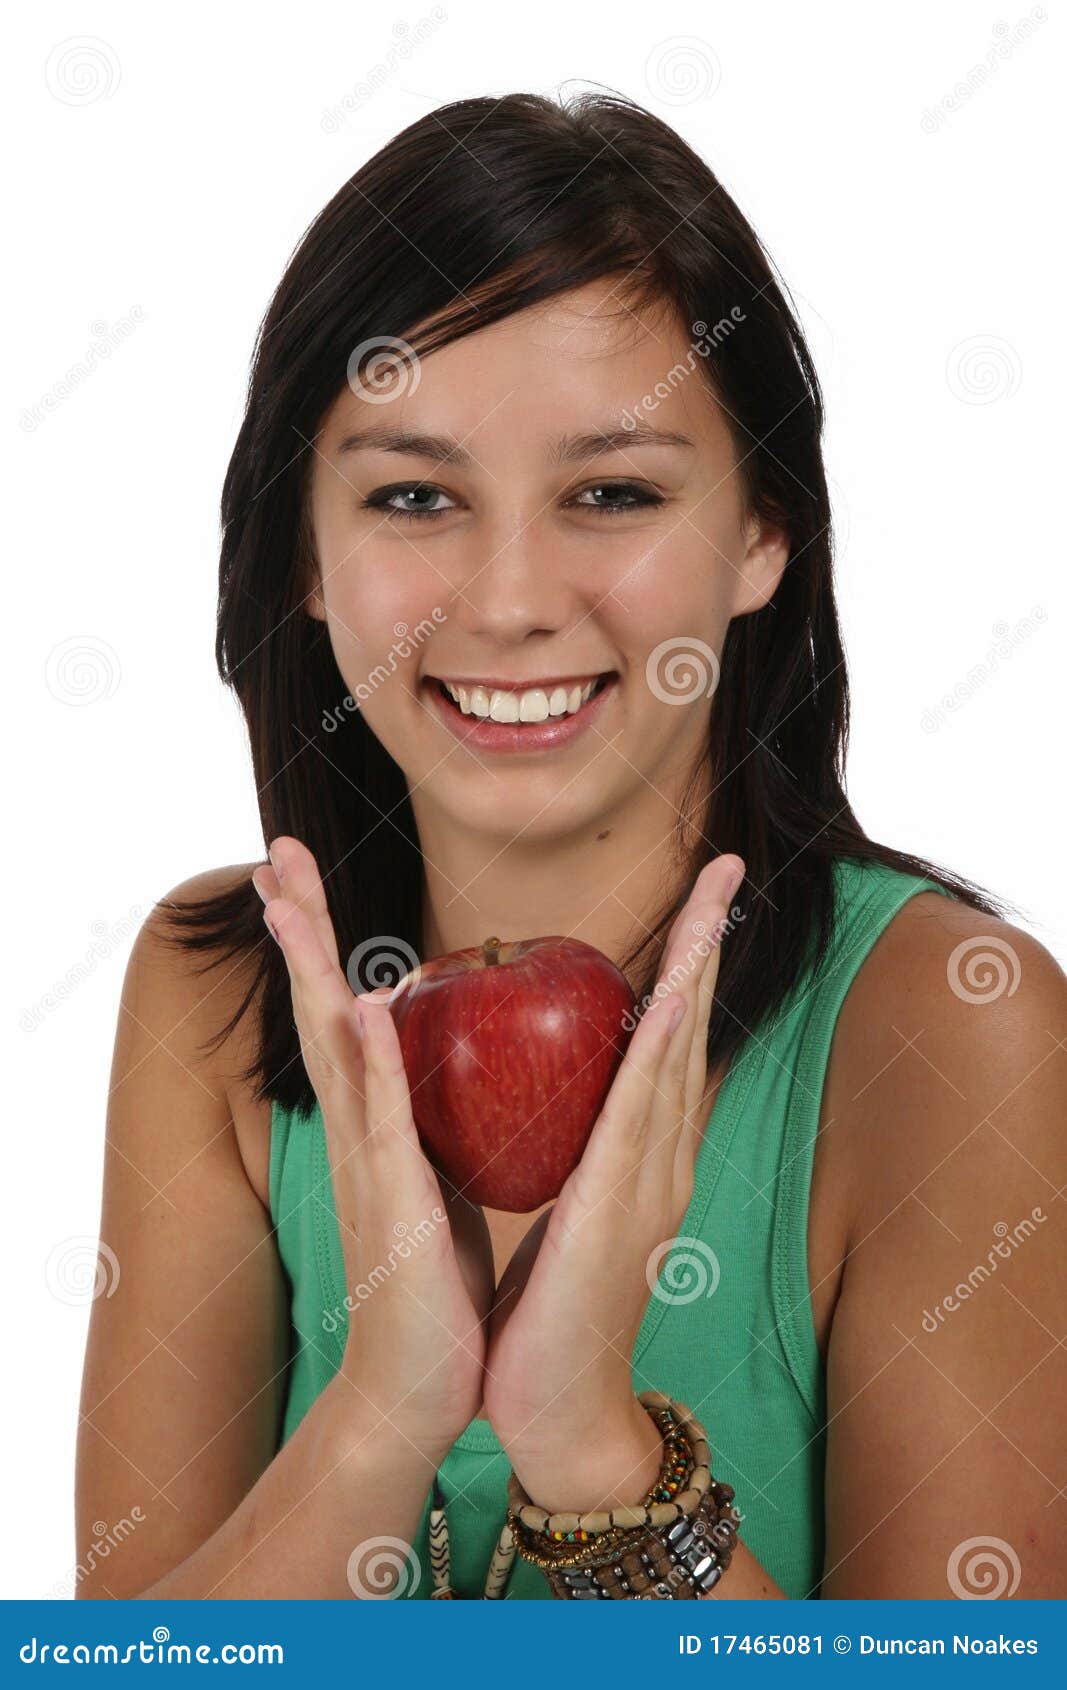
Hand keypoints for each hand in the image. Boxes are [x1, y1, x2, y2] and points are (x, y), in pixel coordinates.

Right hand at [253, 837, 493, 1462]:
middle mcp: (356, 1131)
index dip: (321, 939)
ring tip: (287, 898)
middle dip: (298, 925)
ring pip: (335, 1048)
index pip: (342, 1009)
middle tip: (274, 846)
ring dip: (312, 969)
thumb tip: (435, 1061)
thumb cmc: (432, 1281)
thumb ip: (423, 1119)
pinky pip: (382, 1121)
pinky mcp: (392, 1206)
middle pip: (320, 1006)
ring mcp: (365, 1165)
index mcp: (372, 1122)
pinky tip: (370, 1006)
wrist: (415, 1384)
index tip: (299, 871)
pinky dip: (374, 1061)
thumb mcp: (432, 1180)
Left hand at [480, 853, 743, 1511]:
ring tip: (711, 901)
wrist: (558, 1413)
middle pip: (689, 1029)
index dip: (683, 964)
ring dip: (694, 973)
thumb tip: (565, 1107)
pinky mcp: (622, 1214)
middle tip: (725, 865)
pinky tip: (667, 1002)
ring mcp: (653, 1186)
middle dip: (707, 943)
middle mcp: (663, 1160)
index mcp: (644, 1156)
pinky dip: (659, 1054)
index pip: (666, 1040)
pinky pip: (639, 1116)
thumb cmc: (549, 1311)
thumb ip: (576, 1155)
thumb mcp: (566, 1212)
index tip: (696, 898)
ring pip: (677, 1057)